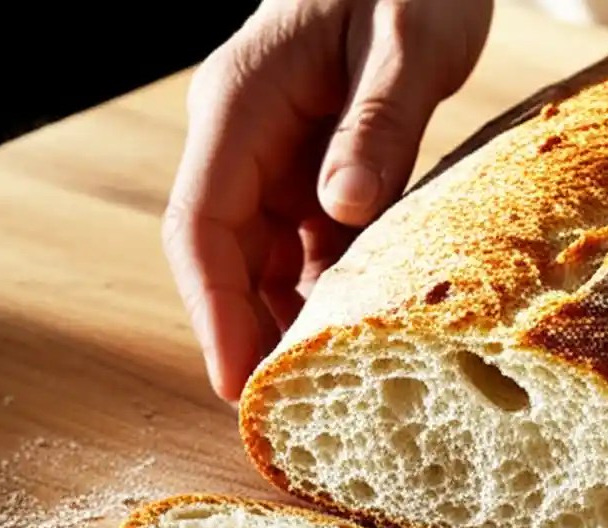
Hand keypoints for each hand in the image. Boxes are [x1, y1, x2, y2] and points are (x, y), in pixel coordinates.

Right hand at [162, 0, 492, 402]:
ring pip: (264, 249)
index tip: (238, 379)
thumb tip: (343, 211)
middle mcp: (246, 132)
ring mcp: (278, 146)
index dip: (214, 309)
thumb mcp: (405, 44)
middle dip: (247, 326)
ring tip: (325, 379)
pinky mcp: (316, 156)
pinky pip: (307, 233)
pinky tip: (356, 319)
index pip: (202, 224)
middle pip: (224, 249)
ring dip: (286, 310)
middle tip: (290, 404)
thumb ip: (377, 124)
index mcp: (242, 103)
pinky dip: (325, 279)